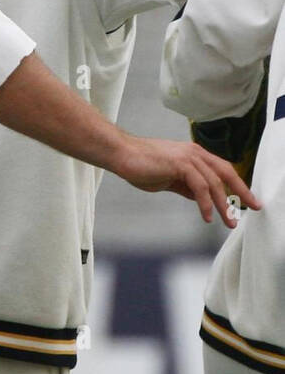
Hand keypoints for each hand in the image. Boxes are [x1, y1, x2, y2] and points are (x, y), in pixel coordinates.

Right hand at [114, 134, 261, 226]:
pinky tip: (206, 216)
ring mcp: (188, 157)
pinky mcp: (180, 164)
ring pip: (215, 182)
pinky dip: (205, 203)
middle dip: (241, 191)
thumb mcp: (168, 178)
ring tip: (228, 221)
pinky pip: (200, 187)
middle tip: (253, 207)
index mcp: (193, 154)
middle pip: (226, 173)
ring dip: (223, 204)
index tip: (246, 199)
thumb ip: (185, 186)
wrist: (120, 154)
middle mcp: (194, 153)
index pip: (222, 169)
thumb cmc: (140, 165)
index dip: (236, 184)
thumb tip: (200, 197)